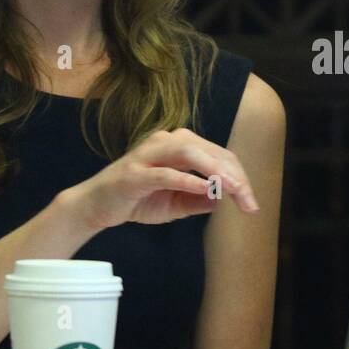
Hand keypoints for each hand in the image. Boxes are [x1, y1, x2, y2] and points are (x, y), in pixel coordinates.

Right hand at [61, 128, 259, 232]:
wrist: (97, 207)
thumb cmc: (138, 201)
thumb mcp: (177, 204)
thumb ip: (200, 200)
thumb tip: (225, 198)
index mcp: (179, 145)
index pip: (218, 155)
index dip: (239, 177)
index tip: (251, 203)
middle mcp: (165, 141)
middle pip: (210, 151)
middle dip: (234, 176)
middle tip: (248, 200)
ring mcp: (149, 154)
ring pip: (190, 153)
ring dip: (215, 171)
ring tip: (233, 190)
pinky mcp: (135, 171)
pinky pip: (166, 173)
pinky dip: (188, 179)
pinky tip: (206, 189)